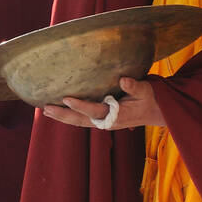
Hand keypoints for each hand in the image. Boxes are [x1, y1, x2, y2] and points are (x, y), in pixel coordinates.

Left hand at [42, 76, 164, 129]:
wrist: (155, 111)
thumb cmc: (150, 98)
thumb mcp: (146, 90)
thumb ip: (135, 86)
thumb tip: (123, 79)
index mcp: (117, 115)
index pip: (95, 110)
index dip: (80, 105)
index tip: (66, 98)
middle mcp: (107, 121)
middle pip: (81, 120)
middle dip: (63, 115)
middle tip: (45, 109)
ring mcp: (104, 122)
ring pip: (79, 122)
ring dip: (63, 117)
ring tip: (46, 111)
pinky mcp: (102, 119)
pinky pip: (83, 119)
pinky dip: (70, 116)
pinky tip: (60, 111)